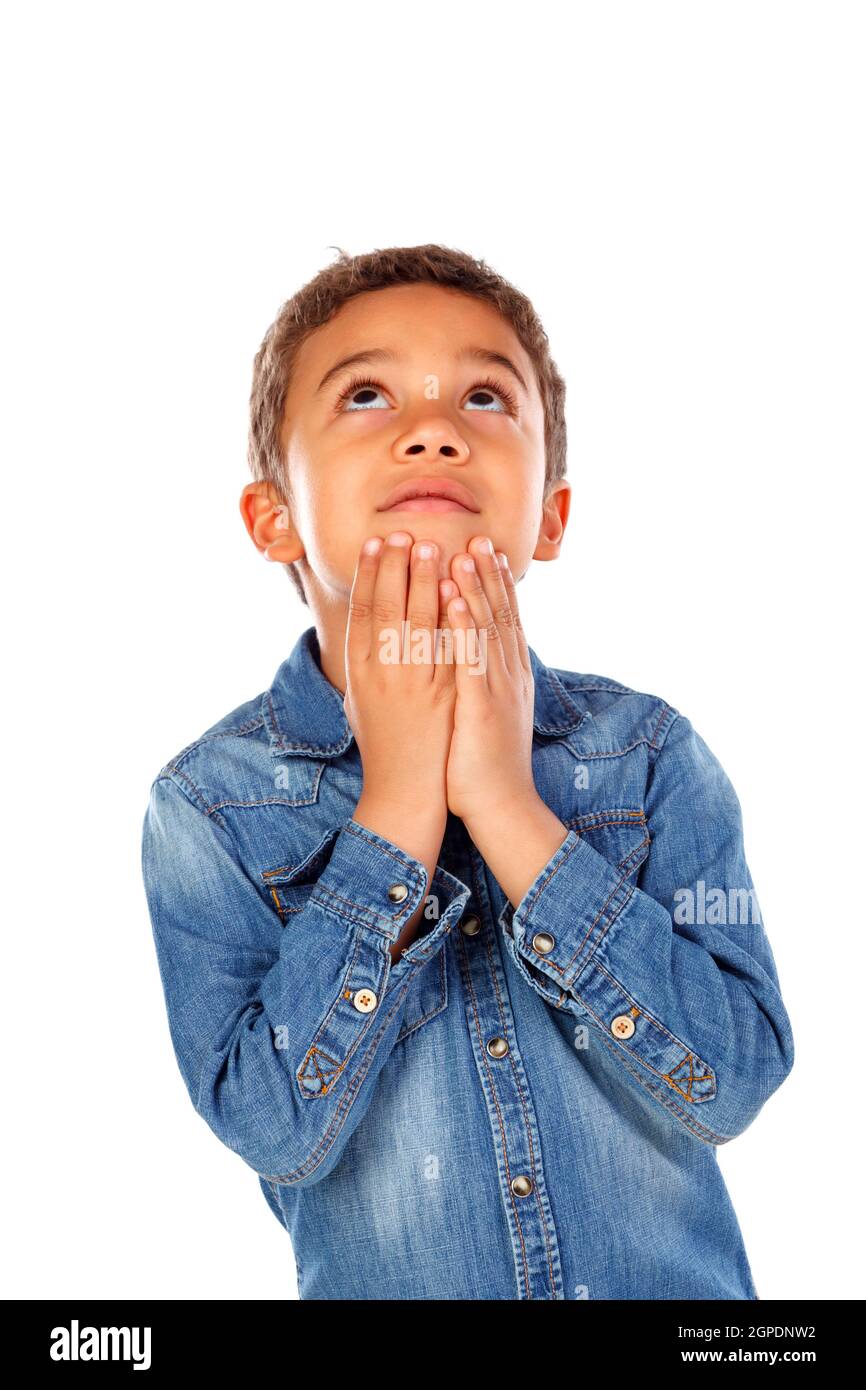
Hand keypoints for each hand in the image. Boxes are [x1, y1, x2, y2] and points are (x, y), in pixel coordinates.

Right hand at [344, 530, 455, 824]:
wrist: (407, 789)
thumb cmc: (383, 740)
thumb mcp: (359, 696)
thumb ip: (362, 658)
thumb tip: (363, 619)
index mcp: (358, 671)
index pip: (363, 610)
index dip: (369, 573)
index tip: (376, 543)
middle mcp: (383, 673)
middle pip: (389, 607)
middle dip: (398, 566)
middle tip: (406, 532)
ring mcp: (415, 682)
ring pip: (420, 620)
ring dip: (426, 579)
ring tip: (433, 546)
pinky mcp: (445, 693)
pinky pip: (449, 644)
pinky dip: (453, 614)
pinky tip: (457, 589)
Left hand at [440, 536, 536, 828]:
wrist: (502, 807)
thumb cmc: (486, 764)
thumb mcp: (489, 714)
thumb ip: (484, 683)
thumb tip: (474, 661)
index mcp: (508, 676)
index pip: (504, 619)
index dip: (496, 583)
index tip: (486, 550)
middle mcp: (508, 675)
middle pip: (499, 614)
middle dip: (488, 574)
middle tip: (478, 536)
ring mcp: (498, 688)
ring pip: (487, 627)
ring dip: (476, 587)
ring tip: (464, 552)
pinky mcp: (482, 706)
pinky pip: (472, 658)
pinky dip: (466, 626)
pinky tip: (458, 599)